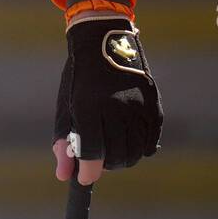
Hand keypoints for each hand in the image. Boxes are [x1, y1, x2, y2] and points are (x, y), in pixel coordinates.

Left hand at [53, 18, 162, 186]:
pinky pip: (150, 143)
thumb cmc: (79, 78)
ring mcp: (137, 106)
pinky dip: (139, 149)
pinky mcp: (153, 106)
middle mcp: (115, 107)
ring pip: (134, 153)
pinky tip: (128, 142)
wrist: (103, 41)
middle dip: (104, 165)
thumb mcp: (66, 106)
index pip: (92, 153)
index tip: (84, 177)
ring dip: (122, 159)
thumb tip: (64, 176)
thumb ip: (64, 142)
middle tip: (98, 159)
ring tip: (111, 150)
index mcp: (88, 106)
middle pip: (115, 156)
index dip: (87, 172)